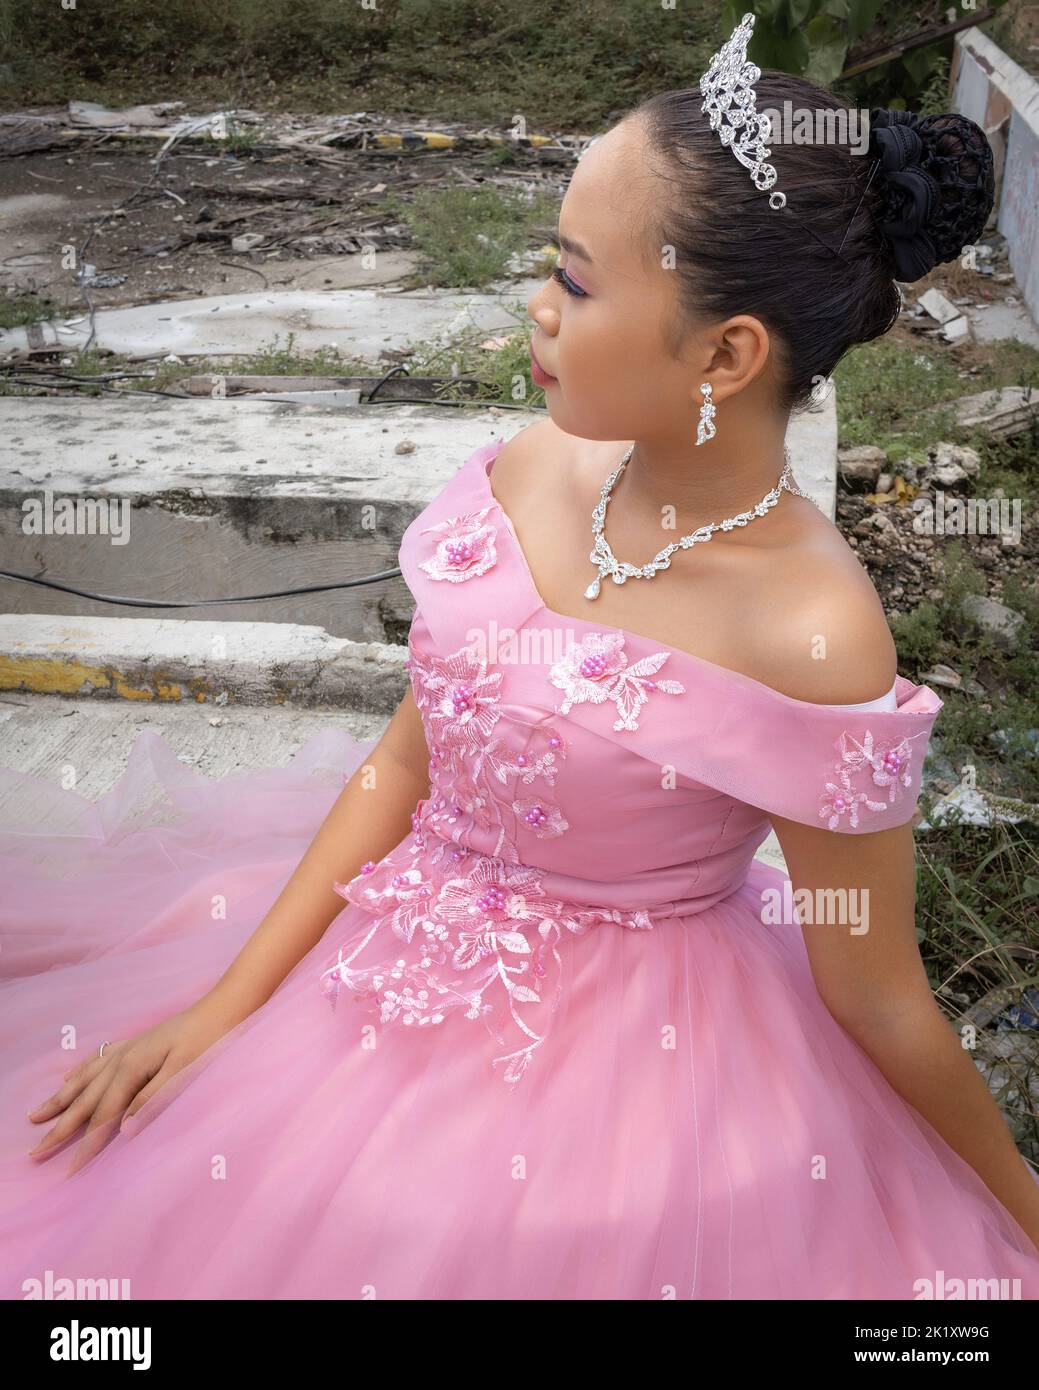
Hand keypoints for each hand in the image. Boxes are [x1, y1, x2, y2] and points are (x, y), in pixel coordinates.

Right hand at [26, 996, 246, 1175]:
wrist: (225, 1007)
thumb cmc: (210, 1041)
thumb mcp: (185, 1072)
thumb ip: (153, 1099)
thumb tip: (122, 1130)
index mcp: (133, 1068)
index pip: (104, 1116)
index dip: (86, 1145)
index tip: (69, 1172)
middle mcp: (122, 1058)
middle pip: (84, 1100)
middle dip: (59, 1128)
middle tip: (34, 1153)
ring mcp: (127, 1048)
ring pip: (83, 1080)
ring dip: (59, 1100)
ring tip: (35, 1116)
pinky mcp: (136, 1043)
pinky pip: (97, 1060)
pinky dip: (78, 1072)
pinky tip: (67, 1078)